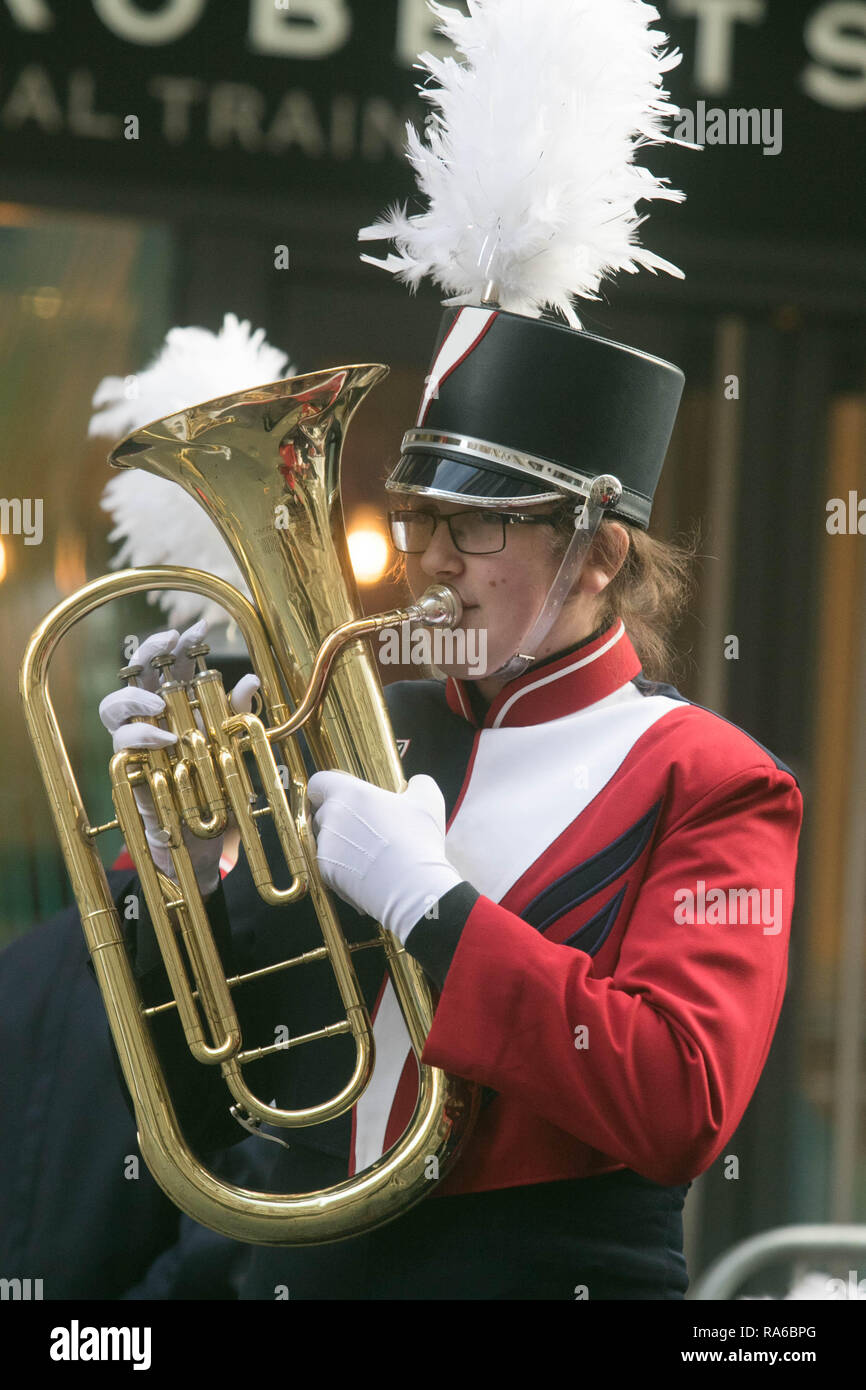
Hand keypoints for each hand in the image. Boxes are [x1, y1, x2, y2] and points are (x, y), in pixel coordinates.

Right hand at [98, 620, 259, 894]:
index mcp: (174, 705)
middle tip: (167, 644)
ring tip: (160, 705)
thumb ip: (238, 713)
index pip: (167, 665)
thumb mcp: (234, 744)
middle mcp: (149, 719)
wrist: (204, 836)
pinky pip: (121, 746)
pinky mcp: (127, 768)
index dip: (177, 643)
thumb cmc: (217, 784)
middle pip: (133, 675)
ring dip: (134, 699)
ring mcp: (135, 742)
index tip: (196, 628)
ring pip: (111, 707)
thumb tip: (251, 680)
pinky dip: (142, 738)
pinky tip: (166, 739)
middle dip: (147, 653)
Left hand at [307, 771, 462, 942]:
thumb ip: (418, 783)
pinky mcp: (326, 874)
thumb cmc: (418, 839)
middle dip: (339, 818)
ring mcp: (326, 848)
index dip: (327, 788)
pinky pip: (331, 867)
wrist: (411, 887)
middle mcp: (330, 818)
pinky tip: (371, 875)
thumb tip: (415, 783)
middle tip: (366, 827)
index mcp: (348, 793)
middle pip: (323, 813)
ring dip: (342, 845)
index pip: (319, 782)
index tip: (342, 795)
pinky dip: (345, 871)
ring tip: (372, 856)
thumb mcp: (428, 800)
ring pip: (326, 841)